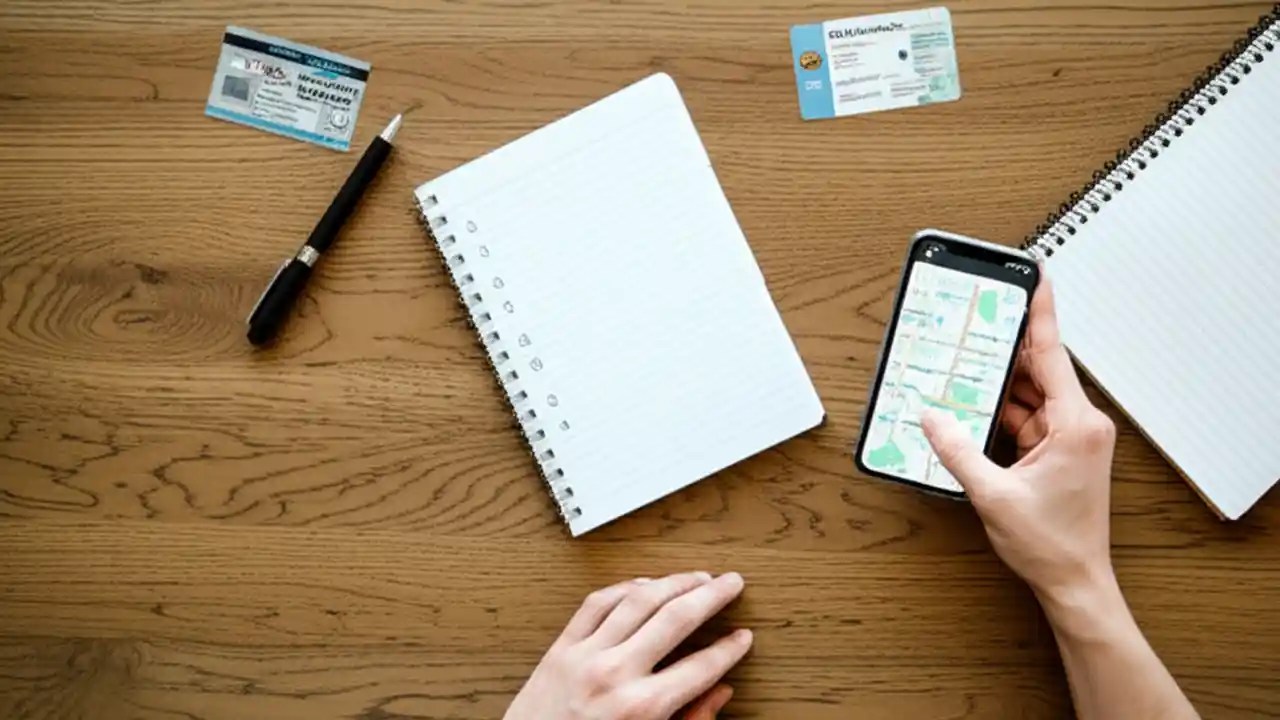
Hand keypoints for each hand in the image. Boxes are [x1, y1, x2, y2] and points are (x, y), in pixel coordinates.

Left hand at [504, 572, 751, 719]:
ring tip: (696, 577)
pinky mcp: (560, 649)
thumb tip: (720, 693)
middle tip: (731, 582)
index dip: (729, 649)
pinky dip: (624, 587)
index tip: (743, 636)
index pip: (701, 666)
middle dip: (711, 596)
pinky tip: (644, 584)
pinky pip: (596, 603)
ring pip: (638, 599)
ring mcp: (584, 657)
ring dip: (673, 581)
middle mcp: (614, 676)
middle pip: (675, 618)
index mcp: (641, 710)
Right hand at [921, 275, 1116, 601]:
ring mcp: (1069, 437)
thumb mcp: (992, 494)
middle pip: (1035, 370)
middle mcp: (1079, 424)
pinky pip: (1024, 419)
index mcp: (1075, 424)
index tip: (1037, 274)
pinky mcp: (1059, 451)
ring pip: (1026, 396)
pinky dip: (999, 415)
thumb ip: (956, 450)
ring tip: (960, 374)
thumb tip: (932, 417)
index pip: (1052, 352)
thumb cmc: (1052, 544)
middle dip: (1002, 352)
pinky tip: (971, 412)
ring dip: (996, 390)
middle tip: (974, 323)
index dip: (1041, 309)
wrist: (1073, 581)